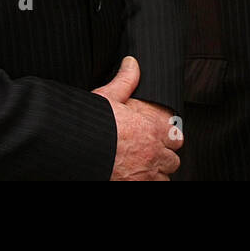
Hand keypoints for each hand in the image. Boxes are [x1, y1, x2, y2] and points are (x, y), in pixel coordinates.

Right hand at [93, 56, 183, 180]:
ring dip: (157, 173)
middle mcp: (152, 153)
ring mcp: (144, 175)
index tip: (160, 136)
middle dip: (164, 156)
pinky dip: (146, 183)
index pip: (176, 135)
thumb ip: (125, 80)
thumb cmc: (91, 123)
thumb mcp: (107, 97)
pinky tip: (134, 177)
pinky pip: (153, 187)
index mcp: (152, 129)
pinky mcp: (132, 186)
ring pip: (164, 177)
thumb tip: (132, 63)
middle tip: (151, 153)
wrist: (73, 149)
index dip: (169, 136)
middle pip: (173, 159)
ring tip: (143, 167)